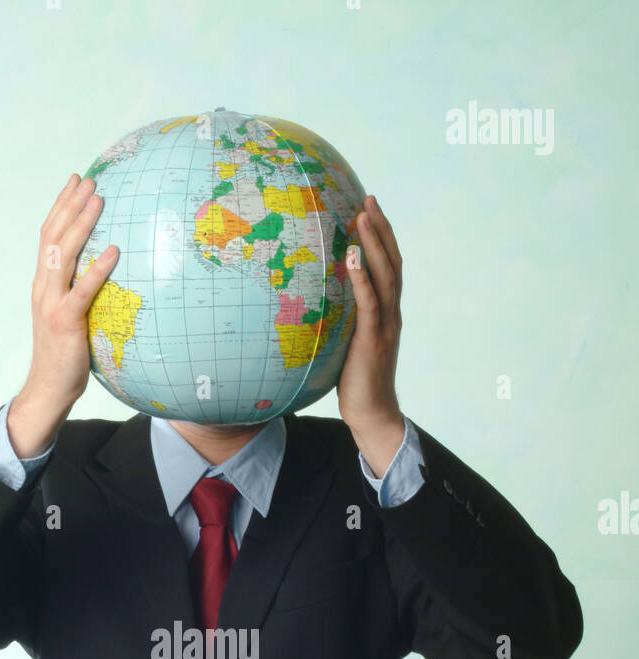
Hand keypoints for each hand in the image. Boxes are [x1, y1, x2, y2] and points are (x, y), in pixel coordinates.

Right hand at [8, 174, 118, 456]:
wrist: (48, 389)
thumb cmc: (65, 355)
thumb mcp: (69, 316)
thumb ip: (79, 291)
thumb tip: (106, 272)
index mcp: (42, 283)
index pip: (48, 235)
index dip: (61, 206)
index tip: (76, 182)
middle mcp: (42, 287)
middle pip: (54, 236)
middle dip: (71, 205)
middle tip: (90, 180)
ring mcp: (51, 303)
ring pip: (63, 254)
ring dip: (81, 224)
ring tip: (99, 201)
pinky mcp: (65, 322)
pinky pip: (82, 290)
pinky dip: (97, 268)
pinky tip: (113, 251)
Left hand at [338, 194, 404, 476]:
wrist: (371, 412)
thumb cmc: (354, 380)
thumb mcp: (346, 341)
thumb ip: (340, 318)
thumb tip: (313, 298)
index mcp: (386, 311)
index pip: (388, 265)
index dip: (382, 235)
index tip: (368, 207)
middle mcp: (391, 312)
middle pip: (391, 261)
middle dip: (381, 228)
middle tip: (368, 199)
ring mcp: (385, 324)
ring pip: (385, 275)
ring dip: (375, 243)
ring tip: (363, 215)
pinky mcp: (373, 339)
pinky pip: (370, 302)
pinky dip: (363, 277)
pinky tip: (354, 256)